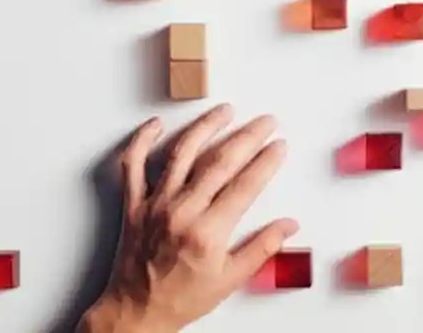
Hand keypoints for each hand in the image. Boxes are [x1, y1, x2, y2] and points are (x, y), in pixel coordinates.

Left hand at [80, 105, 296, 332]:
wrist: (136, 313)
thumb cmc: (181, 299)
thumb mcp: (230, 280)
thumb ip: (262, 248)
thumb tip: (289, 225)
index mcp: (208, 233)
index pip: (245, 186)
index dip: (266, 162)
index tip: (279, 146)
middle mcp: (181, 213)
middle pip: (220, 162)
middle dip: (248, 137)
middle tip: (266, 122)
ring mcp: (155, 205)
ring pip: (182, 153)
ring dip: (206, 127)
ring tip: (225, 111)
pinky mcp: (134, 205)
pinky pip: (133, 166)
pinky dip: (142, 142)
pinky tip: (156, 125)